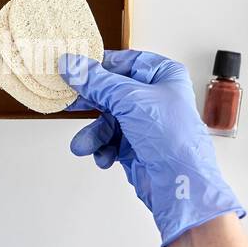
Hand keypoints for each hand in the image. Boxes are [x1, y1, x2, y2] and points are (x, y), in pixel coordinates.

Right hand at [60, 50, 243, 246]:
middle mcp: (155, 97)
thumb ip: (97, 82)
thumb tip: (71, 64)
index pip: (125, 61)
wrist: (180, 184)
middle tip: (67, 101)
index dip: (98, 65)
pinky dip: (103, 149)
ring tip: (83, 146)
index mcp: (164, 76)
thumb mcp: (130, 100)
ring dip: (94, 135)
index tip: (72, 66)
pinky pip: (109, 141)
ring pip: (107, 120)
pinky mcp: (136, 145)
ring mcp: (145, 122)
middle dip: (90, 102)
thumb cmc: (172, 138)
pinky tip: (105, 158)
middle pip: (111, 91)